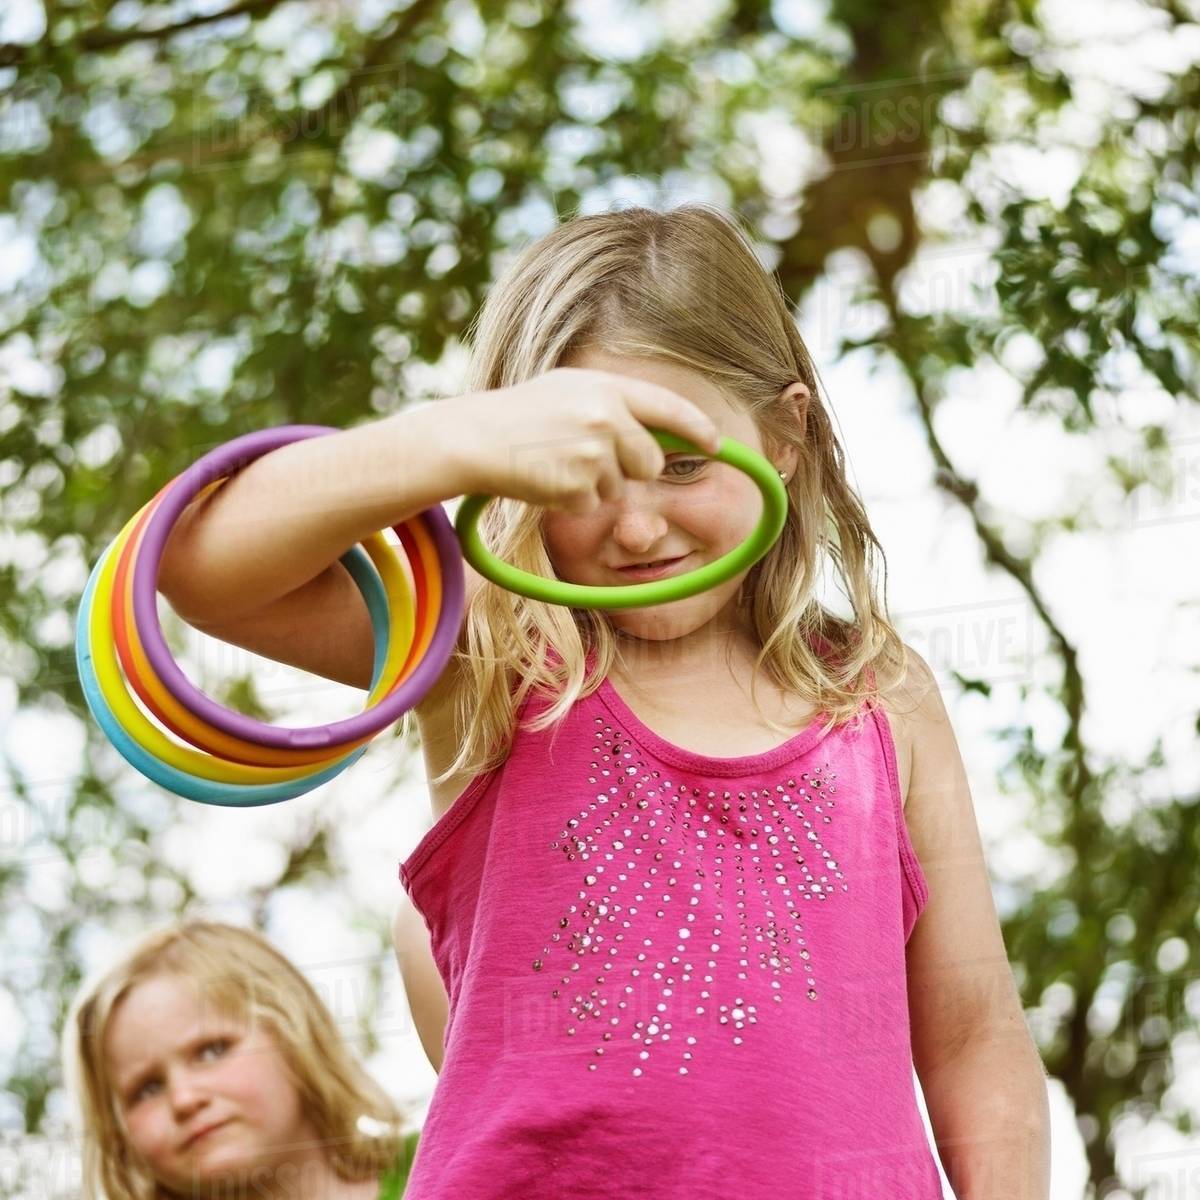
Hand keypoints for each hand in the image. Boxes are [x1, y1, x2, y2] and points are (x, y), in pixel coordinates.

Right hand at [450, 367, 721, 514]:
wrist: (474, 437)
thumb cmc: (520, 414)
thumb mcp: (569, 390)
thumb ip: (614, 404)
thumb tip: (659, 427)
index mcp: (606, 387)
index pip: (668, 408)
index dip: (697, 428)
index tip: (714, 443)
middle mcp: (606, 416)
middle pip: (649, 461)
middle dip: (630, 469)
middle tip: (590, 458)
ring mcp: (592, 451)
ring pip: (618, 487)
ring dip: (593, 485)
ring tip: (556, 463)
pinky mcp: (577, 484)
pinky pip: (591, 505)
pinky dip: (571, 500)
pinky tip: (545, 479)